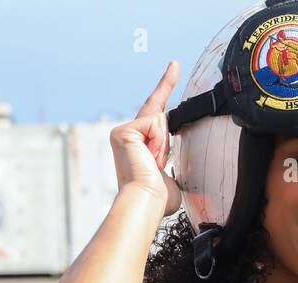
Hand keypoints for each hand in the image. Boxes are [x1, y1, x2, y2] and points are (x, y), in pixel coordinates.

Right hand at [110, 61, 182, 215]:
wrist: (146, 202)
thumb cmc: (156, 197)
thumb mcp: (169, 177)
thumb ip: (171, 164)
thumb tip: (170, 172)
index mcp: (136, 145)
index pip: (154, 112)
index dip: (165, 86)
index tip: (174, 65)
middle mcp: (126, 135)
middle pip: (159, 117)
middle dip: (165, 140)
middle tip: (156, 163)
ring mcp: (123, 132)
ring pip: (159, 120)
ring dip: (163, 145)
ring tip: (153, 164)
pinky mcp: (124, 131)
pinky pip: (154, 123)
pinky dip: (158, 141)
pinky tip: (149, 157)